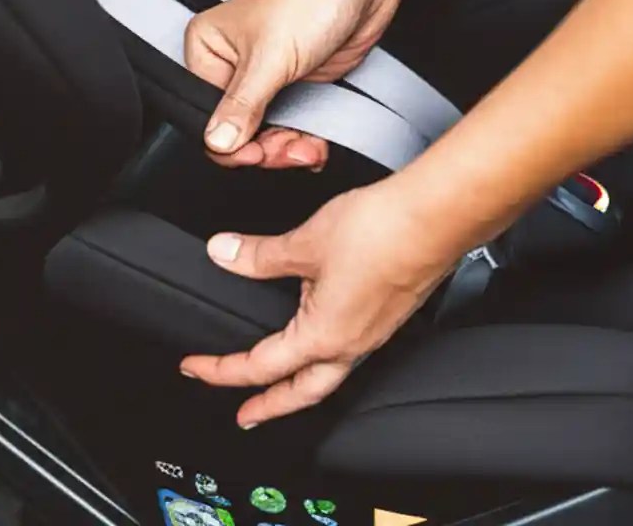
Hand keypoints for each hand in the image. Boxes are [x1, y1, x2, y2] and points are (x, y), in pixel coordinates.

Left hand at [179, 181, 460, 427]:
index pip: (259, 367)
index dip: (221, 370)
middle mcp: (351, 345)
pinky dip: (326, 357)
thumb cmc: (383, 231)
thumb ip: (259, 254)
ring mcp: (374, 333)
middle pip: (301, 394)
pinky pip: (350, 352)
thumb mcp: (304, 242)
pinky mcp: (390, 315)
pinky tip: (324, 337)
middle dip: (269, 407)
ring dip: (300, 386)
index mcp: (323, 337)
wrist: (437, 217)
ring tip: (282, 385)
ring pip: (329, 376)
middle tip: (245, 415)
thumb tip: (224, 254)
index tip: (195, 368)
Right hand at [185, 0, 401, 169]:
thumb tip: (217, 141)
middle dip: (265, 147)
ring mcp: (265, 76)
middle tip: (288, 150)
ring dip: (287, 149)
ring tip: (307, 147)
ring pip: (264, 134)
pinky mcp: (294, 84)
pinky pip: (290, 126)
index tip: (254, 153)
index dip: (229, 141)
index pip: (204, 112)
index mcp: (208, 47)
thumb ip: (242, 106)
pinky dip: (303, 141)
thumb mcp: (271, 58)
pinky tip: (314, 144)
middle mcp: (232, 62)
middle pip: (235, 130)